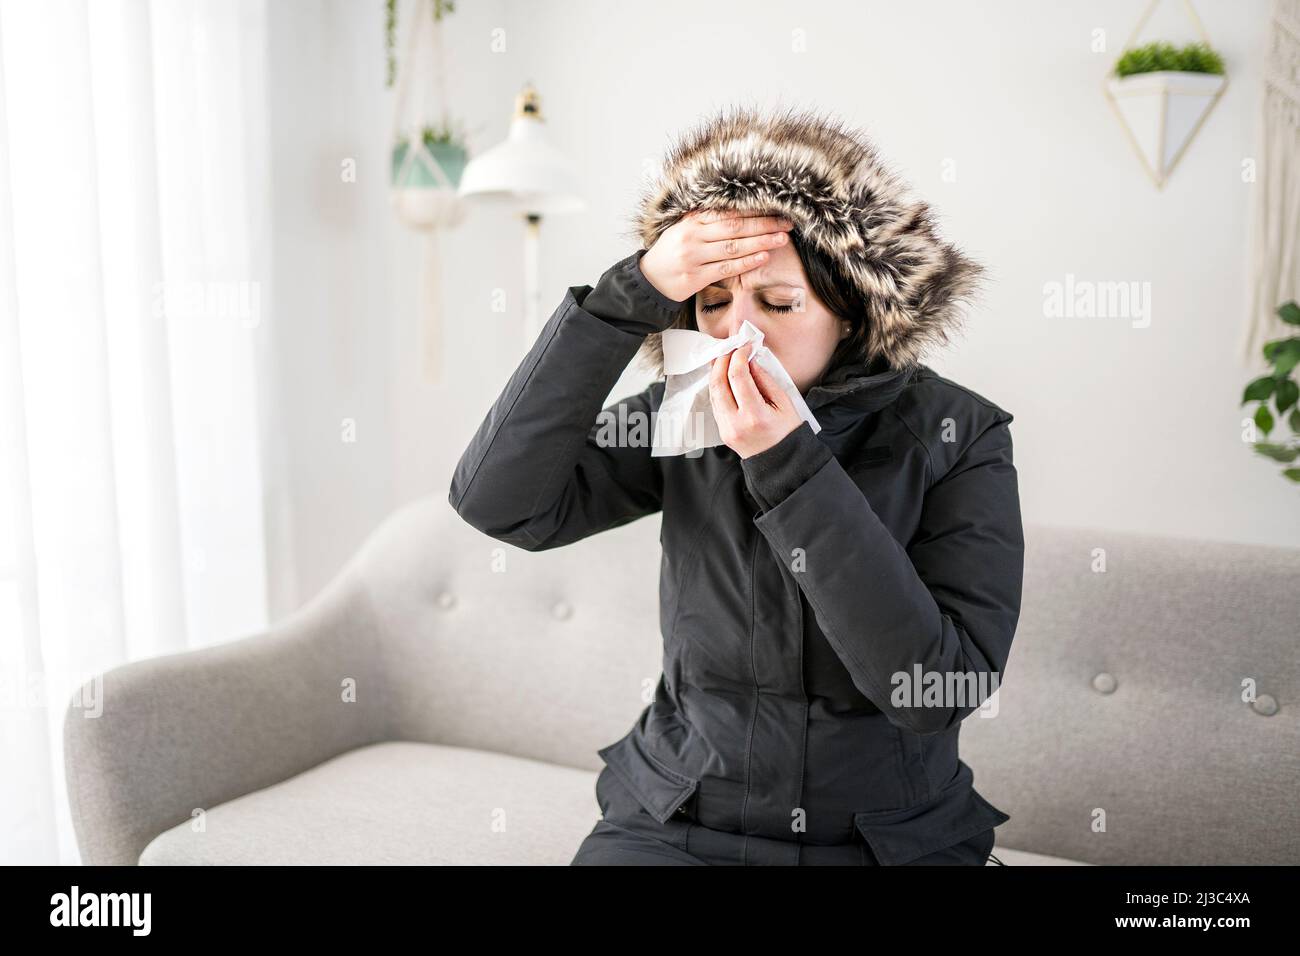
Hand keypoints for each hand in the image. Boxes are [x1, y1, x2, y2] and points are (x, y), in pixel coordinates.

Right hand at [639, 208, 793, 302]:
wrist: (650, 280)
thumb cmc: (670, 253)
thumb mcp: (682, 229)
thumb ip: (704, 220)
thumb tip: (736, 209)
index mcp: (692, 221)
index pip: (728, 212)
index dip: (753, 210)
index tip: (775, 209)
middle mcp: (693, 237)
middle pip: (735, 228)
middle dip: (764, 224)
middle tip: (786, 224)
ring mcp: (694, 257)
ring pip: (733, 247)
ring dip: (760, 242)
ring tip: (781, 239)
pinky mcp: (696, 277)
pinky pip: (726, 268)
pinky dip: (746, 262)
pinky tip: (763, 257)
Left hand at [709, 342, 804, 458]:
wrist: (783, 463)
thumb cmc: (788, 433)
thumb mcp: (785, 403)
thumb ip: (766, 380)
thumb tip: (750, 361)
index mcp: (755, 415)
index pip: (738, 377)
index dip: (738, 356)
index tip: (745, 347)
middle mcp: (736, 423)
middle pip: (718, 383)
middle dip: (722, 361)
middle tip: (730, 348)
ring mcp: (726, 429)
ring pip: (713, 393)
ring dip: (716, 373)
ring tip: (725, 358)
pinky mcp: (723, 432)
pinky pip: (716, 404)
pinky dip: (718, 387)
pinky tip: (725, 377)